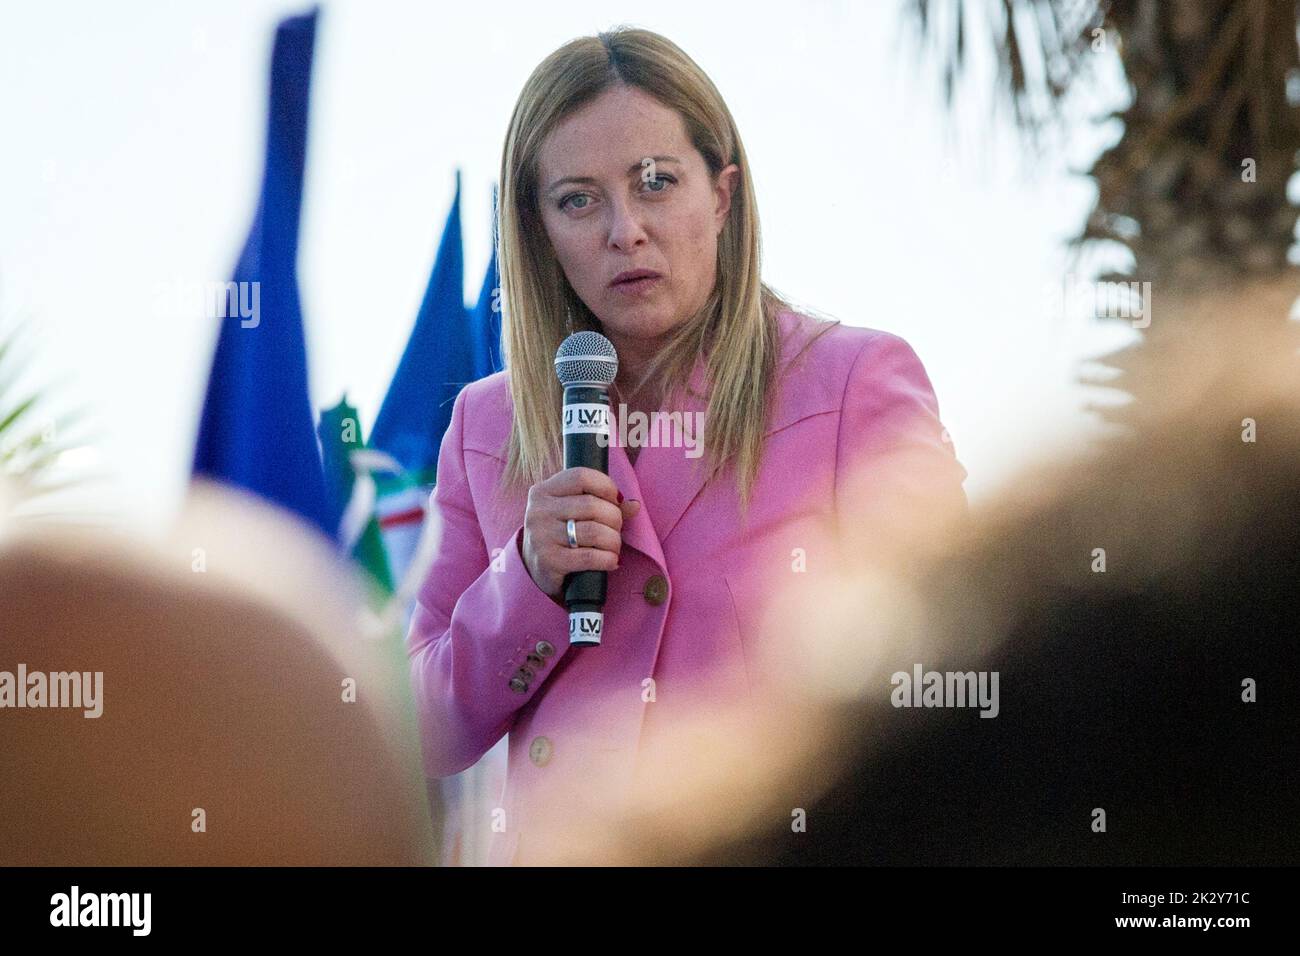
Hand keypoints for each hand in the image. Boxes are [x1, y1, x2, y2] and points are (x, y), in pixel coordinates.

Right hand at [521, 467, 640, 597]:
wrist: (536, 571)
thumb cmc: (562, 536)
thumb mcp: (575, 514)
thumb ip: (604, 505)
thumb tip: (634, 505)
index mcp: (543, 491)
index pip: (581, 476)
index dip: (606, 486)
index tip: (615, 501)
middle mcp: (538, 511)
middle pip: (591, 505)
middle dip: (614, 518)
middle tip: (616, 530)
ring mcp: (541, 536)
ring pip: (594, 531)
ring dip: (613, 541)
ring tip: (614, 548)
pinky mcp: (548, 561)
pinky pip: (590, 556)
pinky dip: (608, 559)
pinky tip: (611, 562)